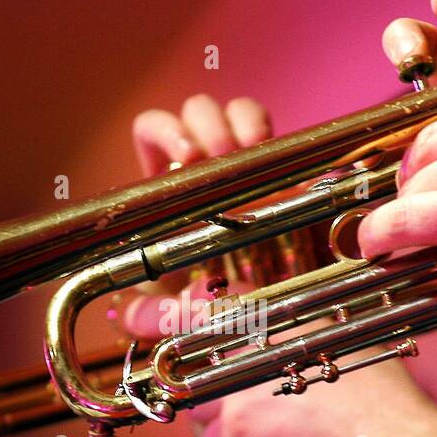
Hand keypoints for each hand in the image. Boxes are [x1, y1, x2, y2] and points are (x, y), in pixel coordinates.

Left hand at [123, 95, 273, 326]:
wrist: (267, 325)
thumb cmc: (204, 319)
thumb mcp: (167, 319)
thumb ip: (151, 316)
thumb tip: (191, 301)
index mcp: (166, 192)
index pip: (152, 133)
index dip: (165, 130)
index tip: (188, 157)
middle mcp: (205, 173)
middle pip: (195, 111)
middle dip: (206, 123)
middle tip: (221, 155)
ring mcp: (246, 171)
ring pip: (235, 110)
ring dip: (239, 120)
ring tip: (249, 150)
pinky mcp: (284, 177)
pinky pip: (276, 134)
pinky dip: (272, 133)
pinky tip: (274, 157)